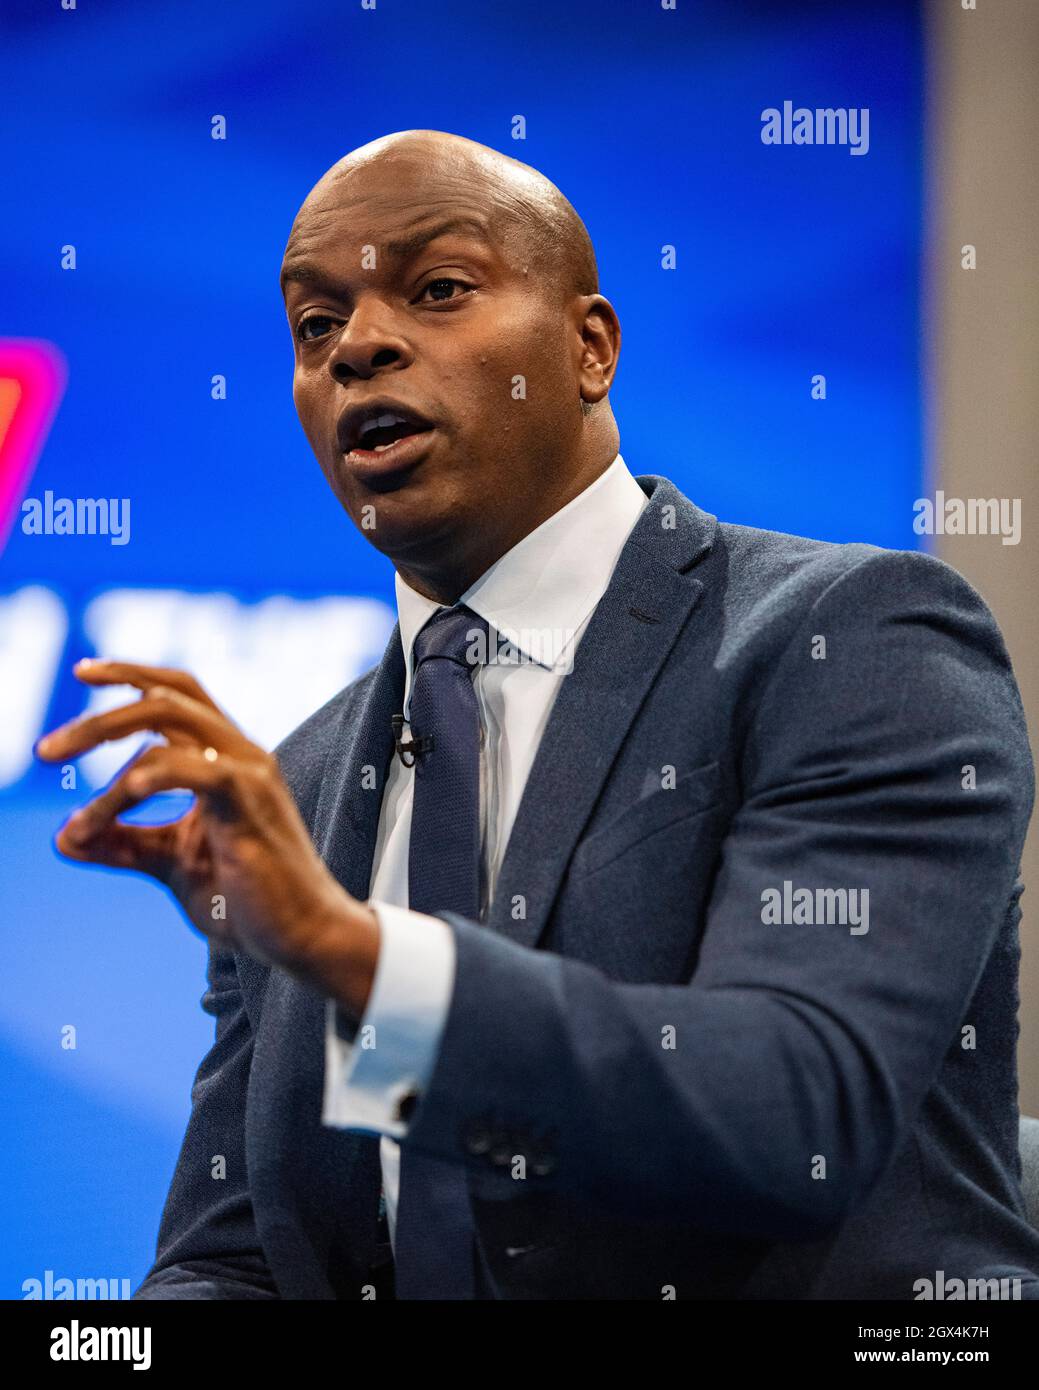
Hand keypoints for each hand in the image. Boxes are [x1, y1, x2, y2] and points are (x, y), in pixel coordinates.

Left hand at [35, 659, 377, 1001]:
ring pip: (170, 720)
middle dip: (100, 718)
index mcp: (226, 758)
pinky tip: (119, 800)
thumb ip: (122, 844)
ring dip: (106, 754)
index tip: (84, 672)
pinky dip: (148, 779)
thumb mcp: (170, 863)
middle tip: (47, 752)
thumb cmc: (248, 901)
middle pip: (166, 697)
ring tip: (77, 813)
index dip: (131, 675)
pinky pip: (192, 769)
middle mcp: (240, 752)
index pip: (176, 694)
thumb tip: (64, 838)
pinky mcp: (249, 800)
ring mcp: (248, 771)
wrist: (302, 936)